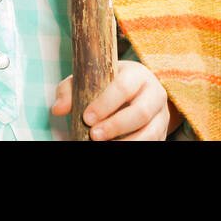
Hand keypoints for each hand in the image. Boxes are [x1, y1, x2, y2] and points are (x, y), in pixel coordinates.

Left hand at [50, 60, 170, 139]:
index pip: (123, 87)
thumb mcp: (90, 79)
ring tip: (105, 146)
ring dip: (127, 142)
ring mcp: (161, 114)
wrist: (138, 92)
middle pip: (140, 112)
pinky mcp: (162, 131)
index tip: (87, 118)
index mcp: (137, 74)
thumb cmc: (108, 83)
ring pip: (150, 132)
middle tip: (94, 136)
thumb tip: (58, 109)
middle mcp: (154, 93)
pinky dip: (134, 146)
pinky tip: (116, 146)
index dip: (105, 104)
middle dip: (115, 126)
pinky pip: (153, 142)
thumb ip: (71, 89)